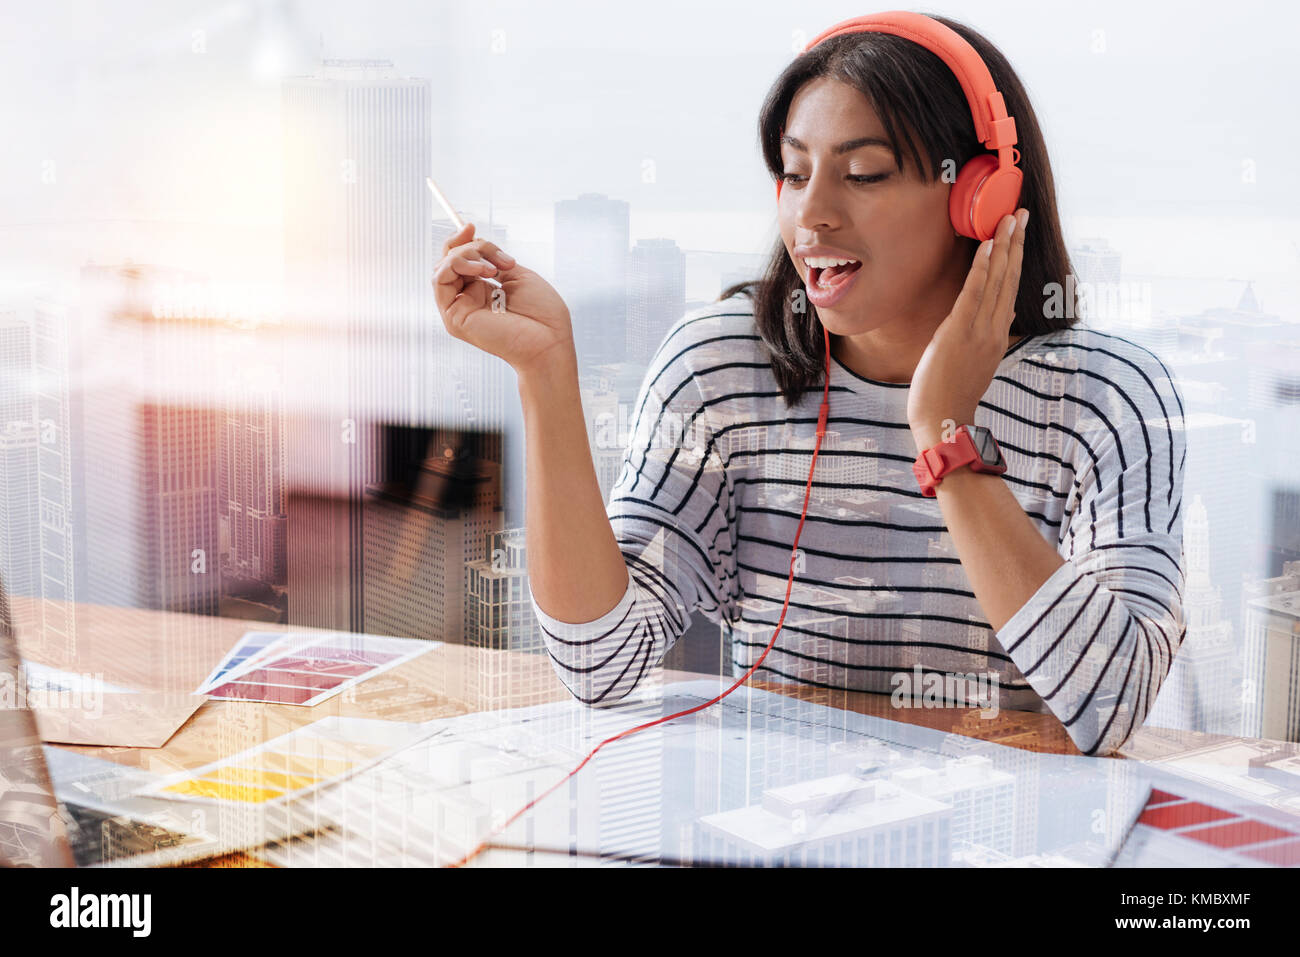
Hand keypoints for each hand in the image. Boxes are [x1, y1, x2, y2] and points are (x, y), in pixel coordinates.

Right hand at [434, 222, 576, 375]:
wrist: (548, 340)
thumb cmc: (542, 315)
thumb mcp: (517, 275)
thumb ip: (492, 259)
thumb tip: (474, 240)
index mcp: (483, 291)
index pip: (460, 260)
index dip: (461, 240)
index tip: (470, 225)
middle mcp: (468, 300)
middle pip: (449, 260)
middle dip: (470, 246)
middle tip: (495, 254)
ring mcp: (460, 309)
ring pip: (443, 267)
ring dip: (466, 255)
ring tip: (492, 268)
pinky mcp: (453, 317)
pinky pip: (440, 280)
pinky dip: (457, 265)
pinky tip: (481, 271)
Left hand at [908, 208, 1027, 448]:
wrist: (943, 421)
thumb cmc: (950, 395)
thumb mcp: (975, 361)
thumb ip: (988, 335)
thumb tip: (1002, 314)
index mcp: (997, 335)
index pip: (1009, 289)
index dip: (1015, 259)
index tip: (1018, 234)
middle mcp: (994, 329)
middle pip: (1008, 278)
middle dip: (1015, 243)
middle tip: (1021, 213)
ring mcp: (979, 330)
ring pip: (996, 281)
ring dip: (1003, 247)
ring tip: (1009, 219)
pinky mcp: (959, 332)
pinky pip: (974, 293)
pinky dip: (982, 268)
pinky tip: (988, 246)